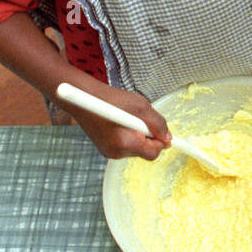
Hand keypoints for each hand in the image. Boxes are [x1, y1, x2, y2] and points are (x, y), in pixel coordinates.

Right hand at [56, 74, 170, 160]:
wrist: (82, 98)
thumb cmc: (110, 99)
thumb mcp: (141, 106)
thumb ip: (158, 124)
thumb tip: (168, 138)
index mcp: (125, 144)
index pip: (153, 153)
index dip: (161, 142)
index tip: (162, 131)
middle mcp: (116, 153)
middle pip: (144, 152)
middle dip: (148, 137)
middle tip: (140, 119)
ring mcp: (109, 152)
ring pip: (135, 149)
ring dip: (137, 135)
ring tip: (127, 118)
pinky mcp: (105, 149)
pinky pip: (125, 146)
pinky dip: (127, 136)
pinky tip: (120, 122)